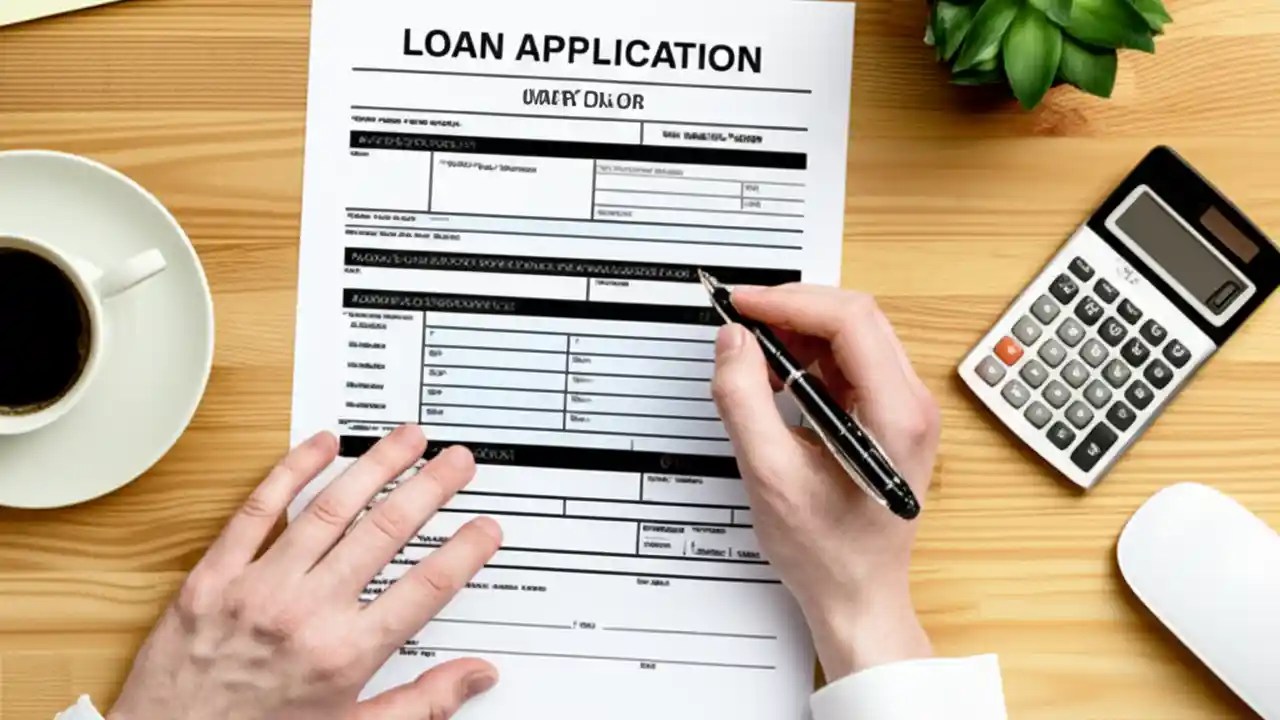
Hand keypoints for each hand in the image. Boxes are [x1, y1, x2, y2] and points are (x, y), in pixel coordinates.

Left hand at [109, 426, 502, 719]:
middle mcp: (306, 614)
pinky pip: (258, 511)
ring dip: (375, 467)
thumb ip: (422, 703)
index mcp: (344, 654)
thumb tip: (476, 677)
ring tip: (407, 439)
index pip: (426, 588)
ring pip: (330, 511)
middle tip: (456, 461)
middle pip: (386, 534)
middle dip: (430, 489)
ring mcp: (258, 589)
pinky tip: (321, 445)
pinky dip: (291, 471)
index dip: (465, 551)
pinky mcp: (214, 576)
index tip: (485, 528)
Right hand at [710, 285, 939, 681]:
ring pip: (852, 335)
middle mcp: (911, 405)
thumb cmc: (829, 553)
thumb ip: (745, 402)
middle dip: (793, 308)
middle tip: (741, 318)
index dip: (790, 302)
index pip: (849, 321)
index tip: (743, 305)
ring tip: (753, 351)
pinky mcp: (887, 416)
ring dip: (799, 331)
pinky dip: (807, 356)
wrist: (858, 596)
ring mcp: (903, 409)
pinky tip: (775, 374)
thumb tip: (732, 343)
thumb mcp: (771, 478)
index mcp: (897, 416)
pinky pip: (848, 363)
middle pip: (855, 318)